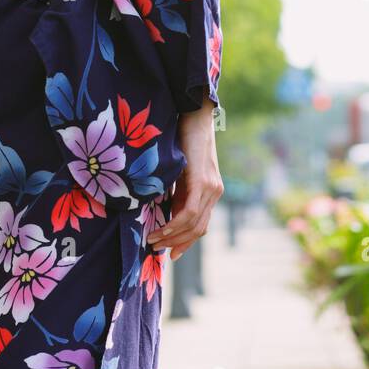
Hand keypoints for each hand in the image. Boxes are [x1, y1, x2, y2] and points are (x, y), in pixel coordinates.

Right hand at [147, 89, 222, 260]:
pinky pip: (189, 212)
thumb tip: (163, 209)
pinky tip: (161, 229)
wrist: (194, 116)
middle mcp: (215, 192)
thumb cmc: (183, 139)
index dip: (185, 241)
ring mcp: (211, 188)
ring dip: (172, 236)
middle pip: (198, 229)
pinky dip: (174, 225)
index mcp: (211, 190)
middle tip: (157, 250)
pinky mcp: (203, 182)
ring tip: (153, 240)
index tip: (170, 253)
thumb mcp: (180, 171)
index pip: (201, 225)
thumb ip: (177, 190)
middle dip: (177, 243)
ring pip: (194, 224)